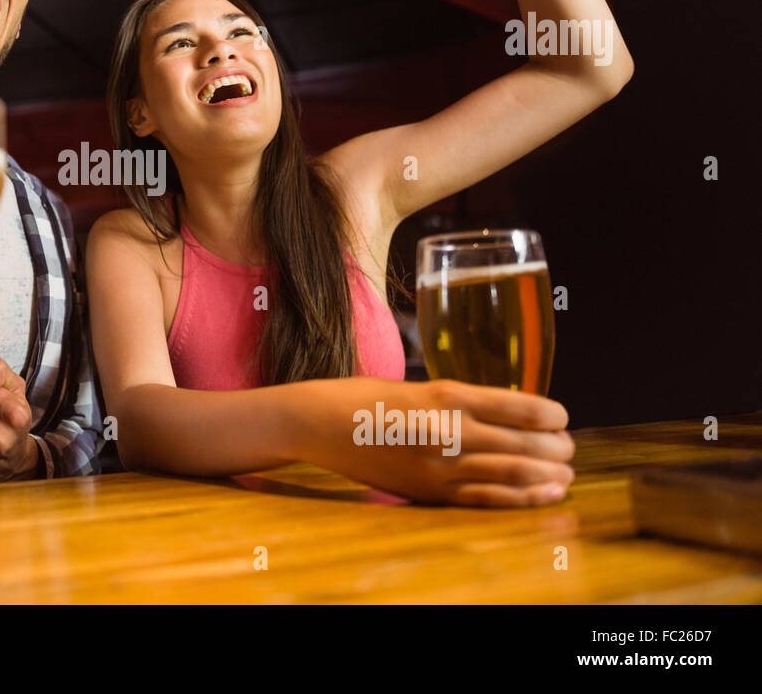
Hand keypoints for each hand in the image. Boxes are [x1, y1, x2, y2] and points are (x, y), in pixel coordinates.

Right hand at [299, 377, 574, 506]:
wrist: (317, 423)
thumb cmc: (364, 397)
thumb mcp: (416, 386)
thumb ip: (457, 402)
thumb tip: (506, 415)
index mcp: (446, 395)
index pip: (519, 407)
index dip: (552, 415)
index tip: (562, 418)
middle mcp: (447, 430)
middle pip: (523, 443)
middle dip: (556, 448)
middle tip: (567, 449)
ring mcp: (438, 465)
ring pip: (512, 473)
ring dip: (547, 475)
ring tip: (565, 474)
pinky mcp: (428, 490)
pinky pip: (485, 498)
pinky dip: (521, 499)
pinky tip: (545, 495)